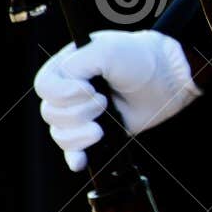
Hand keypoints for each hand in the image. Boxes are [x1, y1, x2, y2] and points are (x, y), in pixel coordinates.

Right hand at [34, 30, 200, 170]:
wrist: (167, 79)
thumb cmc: (138, 58)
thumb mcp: (104, 50)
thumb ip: (75, 65)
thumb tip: (66, 90)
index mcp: (66, 68)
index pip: (44, 86)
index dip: (63, 93)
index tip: (89, 90)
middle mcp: (68, 92)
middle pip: (50, 113)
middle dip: (79, 112)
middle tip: (105, 102)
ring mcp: (81, 114)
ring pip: (60, 133)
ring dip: (80, 133)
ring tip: (102, 126)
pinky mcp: (95, 132)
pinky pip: (74, 150)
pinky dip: (75, 156)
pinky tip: (80, 161)